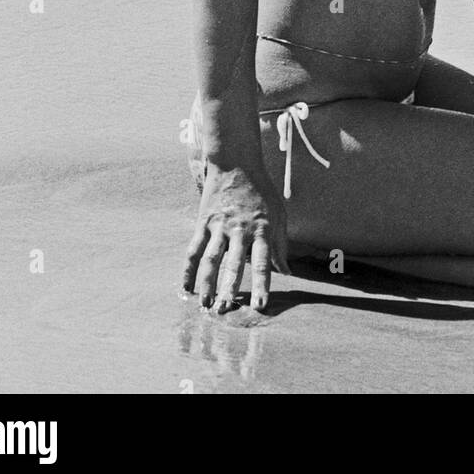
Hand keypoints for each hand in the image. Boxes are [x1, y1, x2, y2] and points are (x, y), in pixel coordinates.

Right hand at [183, 163, 289, 312]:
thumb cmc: (261, 191)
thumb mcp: (279, 213)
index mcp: (261, 229)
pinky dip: (188, 269)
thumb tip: (287, 272)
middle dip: (229, 288)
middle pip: (233, 263)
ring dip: (207, 283)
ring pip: (211, 259)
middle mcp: (239, 230)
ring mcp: (219, 226)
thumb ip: (281, 245)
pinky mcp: (204, 222)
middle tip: (225, 311)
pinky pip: (194, 249)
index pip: (261, 262)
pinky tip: (186, 287)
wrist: (236, 162)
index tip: (260, 306)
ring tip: (205, 304)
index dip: (261, 285)